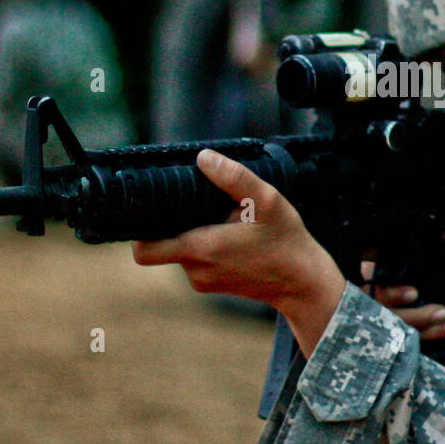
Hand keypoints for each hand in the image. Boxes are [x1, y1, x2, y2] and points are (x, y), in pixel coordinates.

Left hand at [131, 149, 345, 354]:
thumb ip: (233, 177)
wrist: (304, 283)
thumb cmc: (286, 242)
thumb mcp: (266, 200)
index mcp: (200, 249)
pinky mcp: (214, 284)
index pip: (144, 250)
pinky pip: (196, 260)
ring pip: (180, 251)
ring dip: (191, 233)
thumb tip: (203, 158)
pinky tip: (229, 233)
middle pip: (161, 244)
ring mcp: (204, 282)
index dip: (140, 229)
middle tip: (194, 203)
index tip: (151, 208)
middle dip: (172, 223)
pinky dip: (204, 245)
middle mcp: (196, 270)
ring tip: (221, 218)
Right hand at [365, 187, 444, 341]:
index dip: (382, 279)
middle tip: (425, 300)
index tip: (411, 288)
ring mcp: (387, 311)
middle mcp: (383, 287)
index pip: (370, 269)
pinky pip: (401, 338)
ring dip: (417, 319)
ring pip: (386, 321)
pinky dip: (428, 334)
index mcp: (390, 263)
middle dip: (397, 302)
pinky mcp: (396, 332)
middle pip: (372, 298)